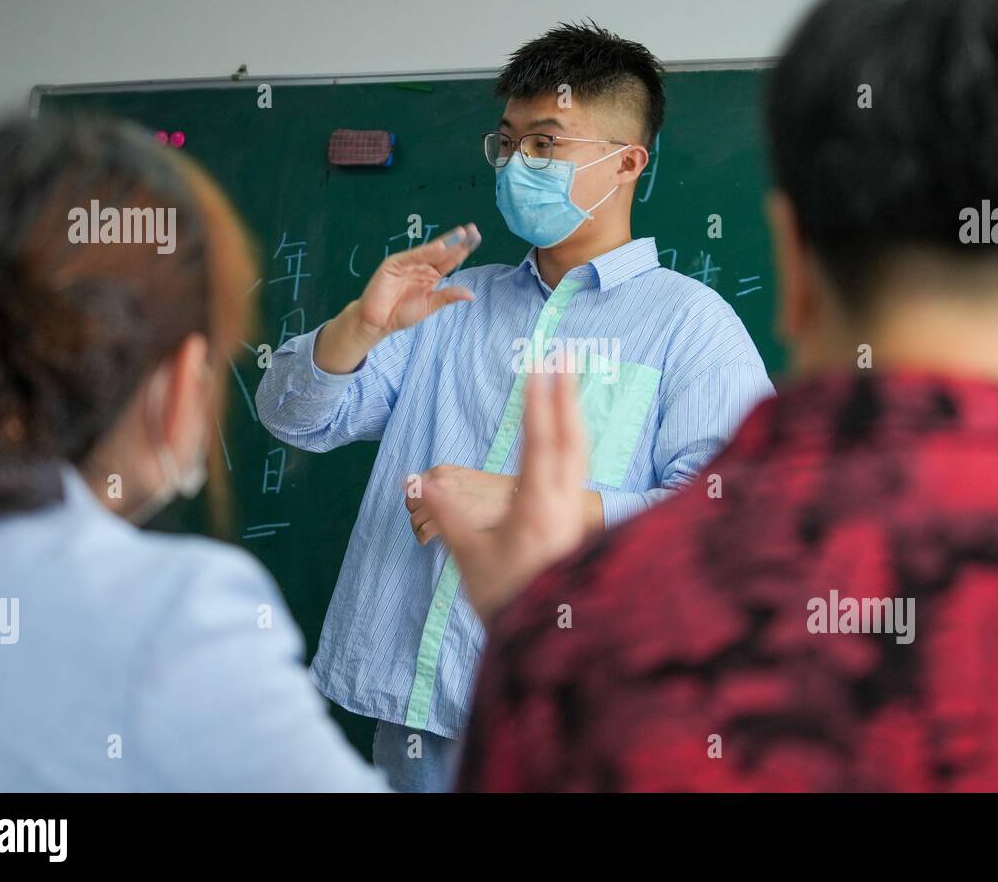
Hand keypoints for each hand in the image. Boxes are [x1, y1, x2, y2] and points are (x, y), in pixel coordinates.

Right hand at [313, 223, 480, 372]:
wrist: (378, 322)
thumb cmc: (401, 314)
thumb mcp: (430, 305)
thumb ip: (448, 296)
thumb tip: (472, 294)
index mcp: (431, 275)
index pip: (450, 260)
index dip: (463, 250)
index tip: (476, 238)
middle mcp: (421, 266)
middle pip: (443, 252)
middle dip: (458, 241)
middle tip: (473, 230)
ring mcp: (408, 264)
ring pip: (429, 252)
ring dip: (445, 242)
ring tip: (461, 234)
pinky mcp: (394, 264)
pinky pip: (412, 256)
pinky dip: (425, 251)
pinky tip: (439, 247)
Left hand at [404, 466, 515, 545]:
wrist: (514, 497)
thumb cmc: (497, 494)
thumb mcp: (467, 479)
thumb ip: (448, 486)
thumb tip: (433, 504)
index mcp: (441, 471)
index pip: (413, 486)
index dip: (416, 502)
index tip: (424, 512)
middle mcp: (437, 481)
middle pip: (410, 503)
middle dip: (416, 515)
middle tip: (426, 526)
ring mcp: (441, 498)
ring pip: (415, 519)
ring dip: (419, 529)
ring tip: (429, 537)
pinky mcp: (447, 518)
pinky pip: (423, 531)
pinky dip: (423, 538)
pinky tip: (430, 542)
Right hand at [425, 371, 588, 623]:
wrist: (551, 643)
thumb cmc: (508, 602)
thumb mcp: (470, 558)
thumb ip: (447, 515)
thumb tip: (418, 479)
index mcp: (538, 509)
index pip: (540, 444)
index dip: (540, 403)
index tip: (541, 367)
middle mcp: (565, 505)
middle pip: (569, 439)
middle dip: (565, 394)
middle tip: (565, 354)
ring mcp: (576, 513)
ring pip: (578, 454)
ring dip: (571, 414)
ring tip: (567, 380)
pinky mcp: (579, 523)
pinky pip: (579, 470)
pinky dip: (574, 441)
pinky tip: (570, 431)